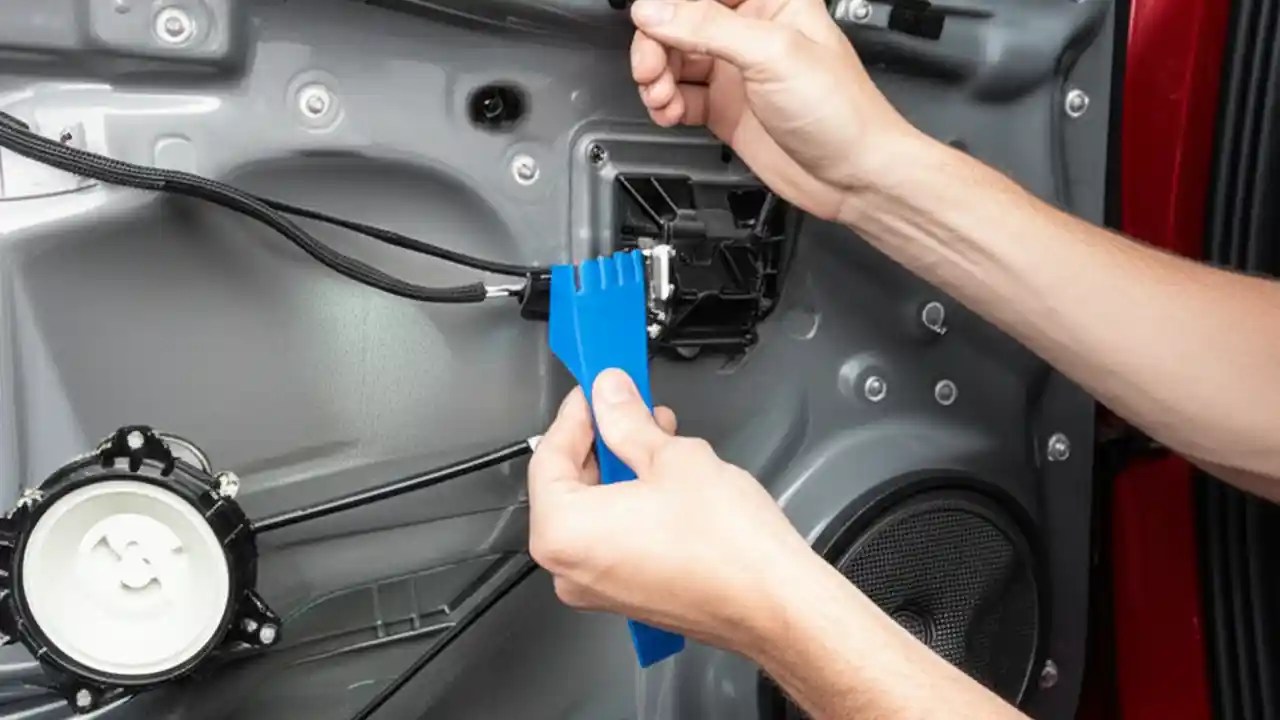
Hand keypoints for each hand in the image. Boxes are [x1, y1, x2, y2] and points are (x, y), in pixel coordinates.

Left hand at [527, 369, 816, 652]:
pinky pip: (613, 538)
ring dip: (620, 470)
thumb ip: (628, 420)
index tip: (594, 390)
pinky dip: (630, 504)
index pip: (548, 455)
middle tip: (627, 407)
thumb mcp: (672, 456)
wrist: (774, 602)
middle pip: (567, 485)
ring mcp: (598, 588)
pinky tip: (662, 479)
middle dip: (601, 441)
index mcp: (563, 532)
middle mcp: (570, 568)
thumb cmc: (729, 546)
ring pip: (593, 512)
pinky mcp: (627, 596)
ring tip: (657, 439)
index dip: (575, 414)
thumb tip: (610, 395)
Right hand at [628, 0, 918, 219]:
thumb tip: (653, 9)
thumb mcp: (771, 54)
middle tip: (650, 70)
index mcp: (770, 0)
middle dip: (656, 44)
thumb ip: (707, 27)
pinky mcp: (725, 107)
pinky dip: (665, 104)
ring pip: (673, 58)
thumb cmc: (840, 112)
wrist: (853, 177)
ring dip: (656, 77)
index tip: (651, 24)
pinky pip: (679, 96)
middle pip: (678, 21)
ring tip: (660, 96)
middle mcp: (749, 29)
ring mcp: (736, 70)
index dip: (669, 7)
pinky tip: (668, 113)